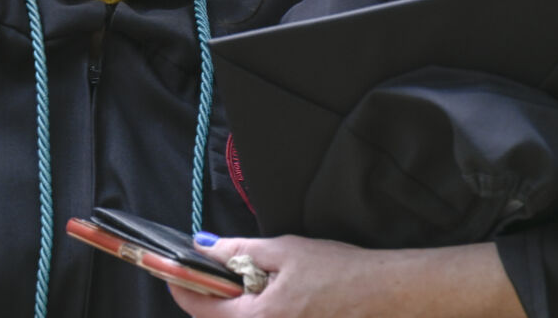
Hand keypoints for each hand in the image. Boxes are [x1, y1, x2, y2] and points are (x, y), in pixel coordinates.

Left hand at [168, 234, 522, 317]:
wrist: (387, 294)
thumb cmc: (338, 270)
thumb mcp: (283, 251)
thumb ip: (238, 250)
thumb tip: (202, 246)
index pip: (200, 309)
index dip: (181, 286)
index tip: (170, 270)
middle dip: (207, 298)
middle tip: (207, 272)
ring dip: (231, 307)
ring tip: (239, 280)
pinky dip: (254, 312)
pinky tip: (265, 294)